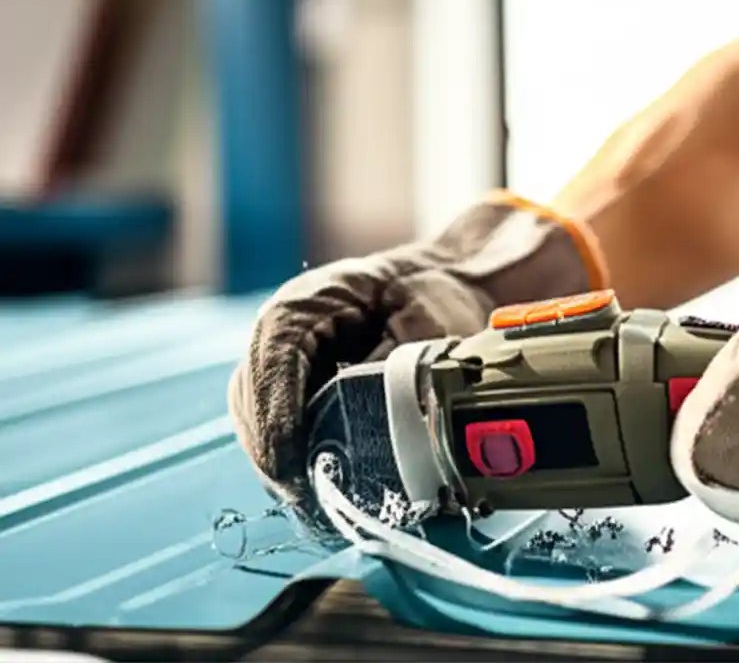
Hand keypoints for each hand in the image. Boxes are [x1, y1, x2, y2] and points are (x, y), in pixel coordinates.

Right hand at [227, 192, 607, 503]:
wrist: (443, 278)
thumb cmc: (434, 297)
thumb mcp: (424, 328)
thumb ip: (393, 374)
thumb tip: (373, 435)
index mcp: (310, 300)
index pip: (274, 358)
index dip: (276, 415)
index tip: (290, 464)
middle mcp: (282, 324)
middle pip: (252, 391)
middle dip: (272, 450)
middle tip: (304, 500)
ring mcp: (282, 350)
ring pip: (254, 409)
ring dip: (275, 457)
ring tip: (307, 502)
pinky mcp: (293, 375)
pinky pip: (274, 416)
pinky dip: (286, 450)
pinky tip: (309, 483)